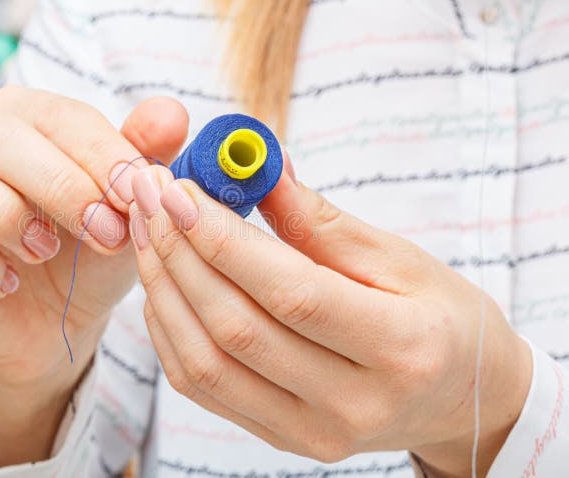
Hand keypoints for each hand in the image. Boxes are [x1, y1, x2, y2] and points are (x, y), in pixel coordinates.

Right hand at [0, 87, 186, 466]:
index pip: (55, 114)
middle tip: (106, 233)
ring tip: (47, 252)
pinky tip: (9, 284)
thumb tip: (172, 112)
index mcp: (20, 120)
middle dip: (58, 184)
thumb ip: (144, 159)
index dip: (100, 152)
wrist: (54, 326)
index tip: (139, 195)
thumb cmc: (89, 255)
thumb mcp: (126, 212)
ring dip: (4, 214)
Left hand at [129, 162, 530, 476]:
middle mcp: (354, 406)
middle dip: (179, 253)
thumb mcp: (399, 257)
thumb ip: (320, 220)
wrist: (459, 396)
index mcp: (401, 348)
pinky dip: (170, 332)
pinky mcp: (282, 438)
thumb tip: (257, 167)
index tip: (180, 188)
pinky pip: (204, 389)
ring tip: (147, 230)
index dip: (224, 239)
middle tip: (150, 195)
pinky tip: (162, 283)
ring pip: (207, 365)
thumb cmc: (440, 316)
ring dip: (164, 290)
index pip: (292, 292)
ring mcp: (312, 432)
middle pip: (238, 329)